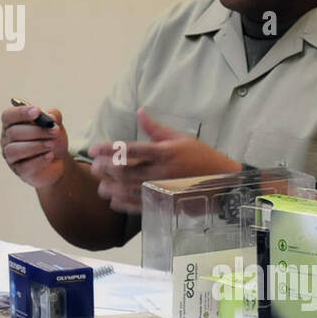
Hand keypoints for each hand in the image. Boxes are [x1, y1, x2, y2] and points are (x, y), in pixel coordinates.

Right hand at [0, 104, 67, 188]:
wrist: (57, 160)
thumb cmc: (50, 138)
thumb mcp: (55, 123)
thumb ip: (53, 116)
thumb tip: (49, 117)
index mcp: (11, 123)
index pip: (8, 115)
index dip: (21, 112)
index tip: (37, 111)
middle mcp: (7, 139)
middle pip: (13, 132)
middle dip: (37, 131)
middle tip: (55, 130)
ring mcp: (11, 157)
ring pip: (14, 150)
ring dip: (36, 145)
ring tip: (52, 144)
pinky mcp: (19, 171)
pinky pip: (25, 166)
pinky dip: (40, 160)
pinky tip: (50, 155)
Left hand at [87, 108, 240, 213]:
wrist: (224, 183)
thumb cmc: (202, 157)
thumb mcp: (180, 138)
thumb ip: (156, 128)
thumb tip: (140, 111)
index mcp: (164, 152)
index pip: (129, 149)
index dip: (108, 149)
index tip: (93, 150)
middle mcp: (161, 171)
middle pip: (124, 171)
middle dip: (105, 169)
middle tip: (95, 167)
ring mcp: (162, 189)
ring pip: (128, 190)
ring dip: (110, 188)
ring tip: (101, 186)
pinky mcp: (165, 203)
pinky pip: (139, 206)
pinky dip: (123, 204)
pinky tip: (114, 200)